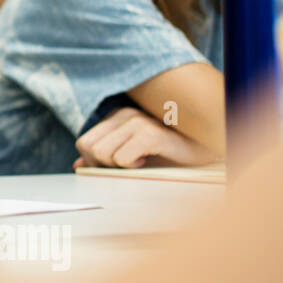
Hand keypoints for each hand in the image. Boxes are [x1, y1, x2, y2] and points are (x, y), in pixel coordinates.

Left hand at [73, 106, 216, 169]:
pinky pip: (122, 159)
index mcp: (117, 117)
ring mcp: (138, 122)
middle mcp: (124, 114)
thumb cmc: (168, 154)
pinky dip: (131, 167)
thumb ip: (104, 157)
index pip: (83, 143)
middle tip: (127, 167)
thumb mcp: (132, 155)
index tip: (114, 167)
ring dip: (118, 167)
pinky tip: (147, 162)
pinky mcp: (151, 134)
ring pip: (103, 154)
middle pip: (89, 148)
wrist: (204, 151)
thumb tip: (77, 164)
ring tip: (140, 162)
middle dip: (102, 165)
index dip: (93, 162)